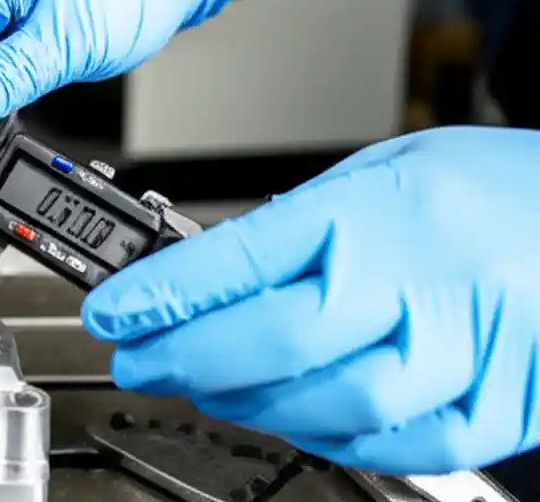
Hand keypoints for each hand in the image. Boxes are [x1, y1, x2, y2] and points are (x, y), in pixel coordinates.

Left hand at [83, 126, 539, 473]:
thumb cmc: (496, 189)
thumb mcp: (391, 170)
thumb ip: (305, 224)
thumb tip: (213, 274)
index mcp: (390, 207)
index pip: (246, 256)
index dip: (163, 292)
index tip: (113, 309)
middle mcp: (430, 279)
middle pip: (275, 340)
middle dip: (185, 358)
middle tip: (139, 359)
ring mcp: (471, 350)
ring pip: (331, 403)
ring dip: (250, 404)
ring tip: (209, 386)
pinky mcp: (501, 405)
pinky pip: (400, 443)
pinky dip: (334, 438)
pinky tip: (298, 417)